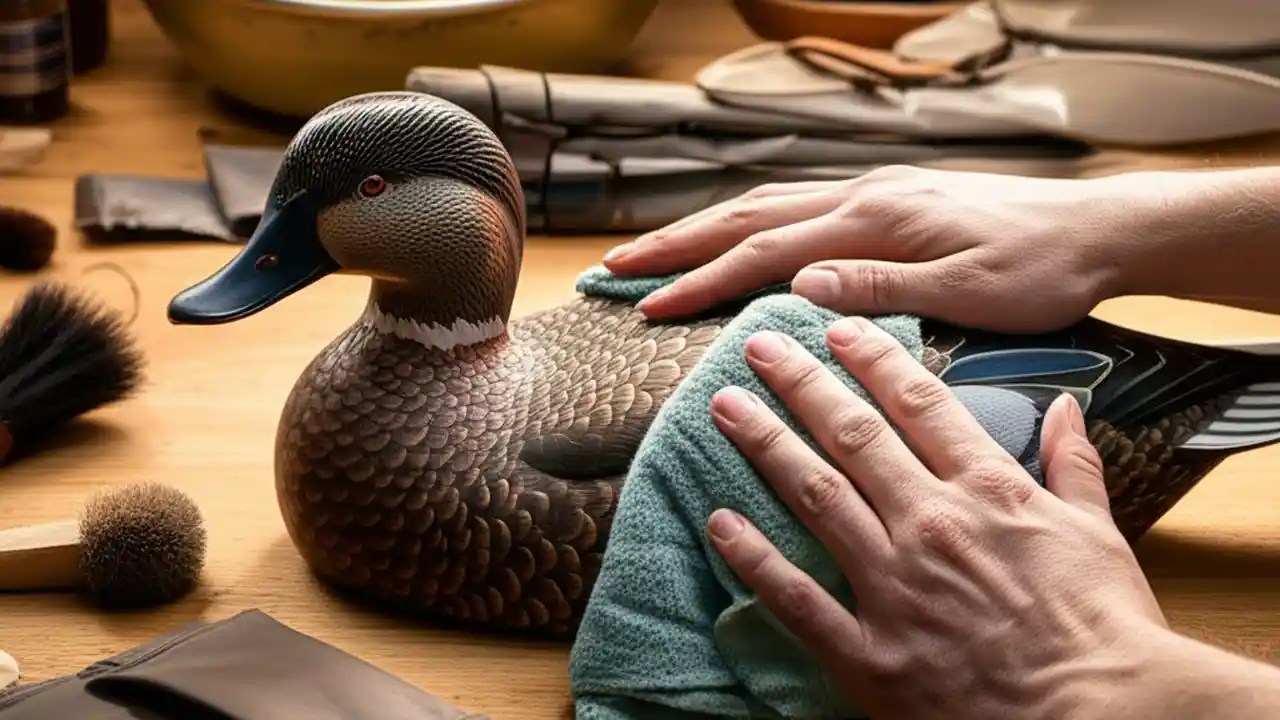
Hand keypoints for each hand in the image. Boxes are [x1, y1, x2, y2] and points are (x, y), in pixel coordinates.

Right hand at [604, 166, 1154, 331]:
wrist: (1095, 231)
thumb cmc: (1040, 269)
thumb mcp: (969, 290)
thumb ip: (883, 286)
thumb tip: (802, 285)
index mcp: (877, 220)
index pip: (765, 252)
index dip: (700, 279)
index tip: (645, 304)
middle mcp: (865, 196)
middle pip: (747, 215)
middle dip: (677, 243)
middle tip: (615, 267)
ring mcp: (874, 193)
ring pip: (767, 203)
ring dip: (704, 227)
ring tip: (654, 250)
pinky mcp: (887, 201)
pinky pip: (797, 206)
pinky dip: (748, 221)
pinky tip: (735, 236)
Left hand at [704, 317, 1170, 718]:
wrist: (1100, 719)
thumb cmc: (1105, 631)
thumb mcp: (1100, 535)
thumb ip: (1074, 464)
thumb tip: (1065, 405)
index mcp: (989, 493)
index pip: (920, 406)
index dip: (872, 362)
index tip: (836, 331)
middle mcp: (931, 524)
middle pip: (853, 437)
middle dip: (800, 385)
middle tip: (759, 350)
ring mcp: (894, 586)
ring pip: (816, 496)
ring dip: (766, 445)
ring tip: (726, 407)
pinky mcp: (870, 652)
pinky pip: (797, 598)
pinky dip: (754, 559)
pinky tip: (719, 522)